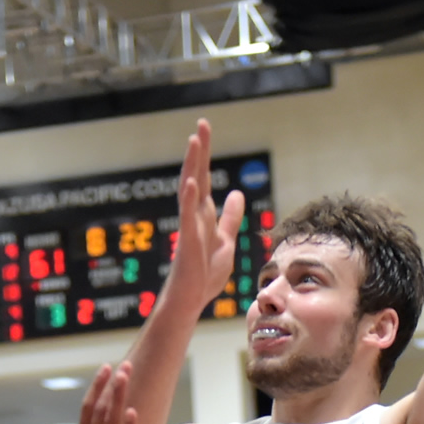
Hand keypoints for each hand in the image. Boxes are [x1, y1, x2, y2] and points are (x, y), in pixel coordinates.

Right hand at [164, 120, 245, 314]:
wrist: (191, 299)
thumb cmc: (204, 274)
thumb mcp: (225, 240)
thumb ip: (229, 217)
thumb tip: (236, 193)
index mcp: (203, 214)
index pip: (204, 177)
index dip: (205, 153)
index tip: (205, 129)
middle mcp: (194, 215)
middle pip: (196, 175)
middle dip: (199, 150)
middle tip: (202, 124)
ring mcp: (189, 227)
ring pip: (189, 189)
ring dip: (192, 165)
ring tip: (194, 141)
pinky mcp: (187, 242)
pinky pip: (187, 217)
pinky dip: (189, 199)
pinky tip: (191, 182)